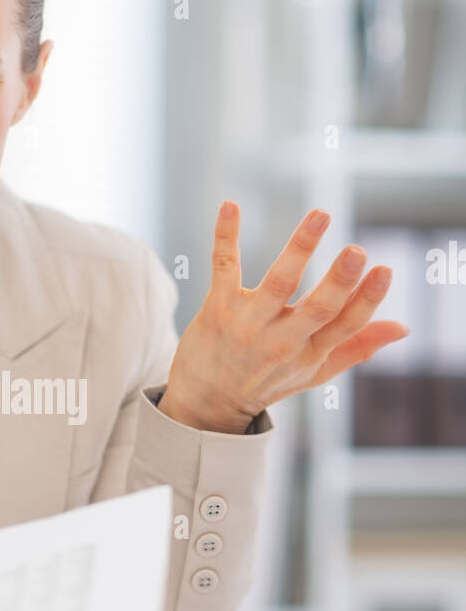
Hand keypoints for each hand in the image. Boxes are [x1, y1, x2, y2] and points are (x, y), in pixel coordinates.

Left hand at [158, 202, 408, 433]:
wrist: (206, 404)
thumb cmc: (266, 381)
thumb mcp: (314, 371)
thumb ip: (357, 346)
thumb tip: (403, 327)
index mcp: (310, 351)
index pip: (346, 325)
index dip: (366, 300)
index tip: (384, 270)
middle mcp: (282, 340)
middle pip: (317, 309)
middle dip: (338, 281)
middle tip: (357, 252)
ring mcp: (249, 323)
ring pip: (278, 283)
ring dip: (300, 247)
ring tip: (320, 215)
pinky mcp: (218, 308)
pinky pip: (224, 267)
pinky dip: (227, 235)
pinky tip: (231, 206)